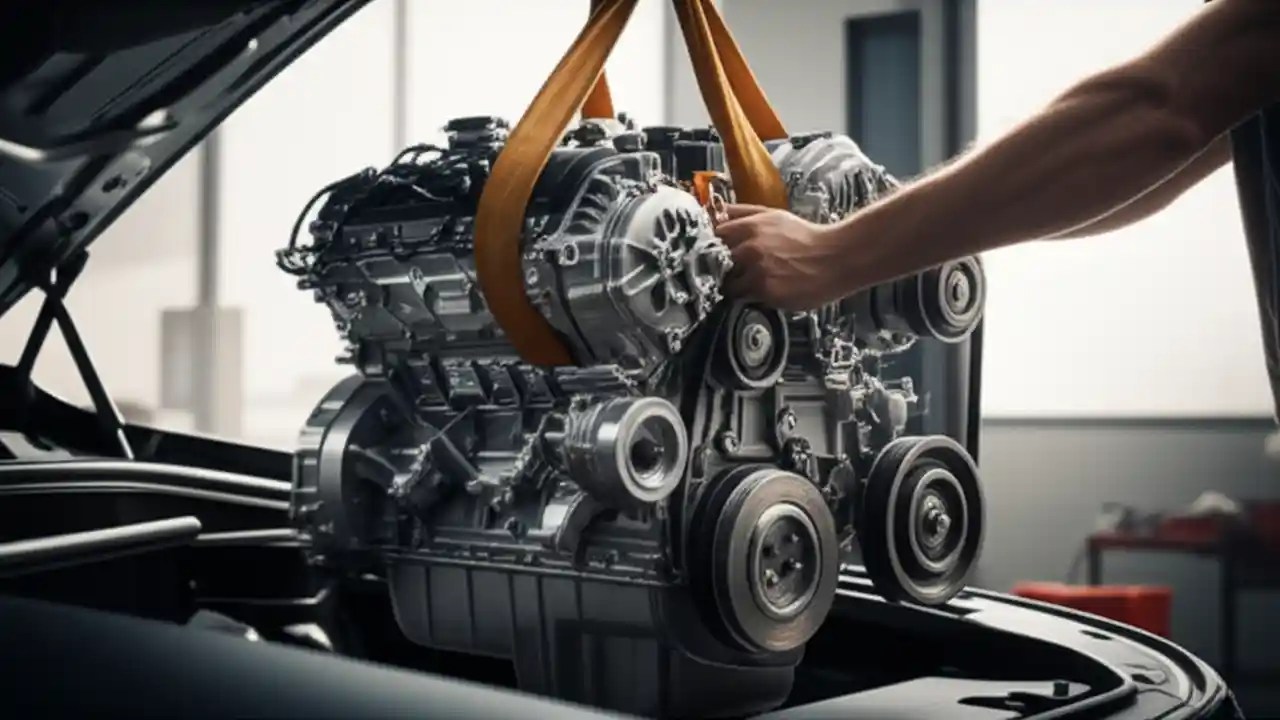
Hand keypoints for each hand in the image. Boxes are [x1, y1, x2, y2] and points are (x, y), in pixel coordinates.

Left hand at [715, 204, 846, 310]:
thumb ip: (741, 213)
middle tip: (730, 273)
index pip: (712, 238)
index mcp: (749, 226)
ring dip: (735, 287)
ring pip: (728, 285)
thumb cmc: (804, 237)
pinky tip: (765, 292)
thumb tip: (714, 210)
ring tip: (751, 284)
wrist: (835, 259)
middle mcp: (749, 248)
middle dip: (720, 269)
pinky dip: (750, 298)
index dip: (710, 248)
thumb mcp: (773, 216)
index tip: (712, 254)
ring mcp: (756, 272)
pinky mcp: (766, 293)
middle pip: (716, 264)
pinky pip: (745, 299)